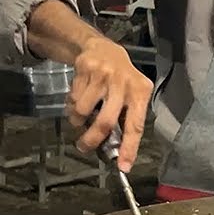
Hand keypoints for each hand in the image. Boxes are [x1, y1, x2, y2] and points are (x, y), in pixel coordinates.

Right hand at [66, 37, 152, 172]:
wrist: (103, 48)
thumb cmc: (122, 79)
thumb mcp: (133, 94)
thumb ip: (127, 117)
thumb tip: (118, 148)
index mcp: (140, 94)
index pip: (136, 126)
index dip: (129, 148)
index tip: (123, 166)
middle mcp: (123, 84)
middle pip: (105, 122)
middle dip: (92, 140)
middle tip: (84, 147)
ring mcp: (104, 76)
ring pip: (83, 111)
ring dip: (78, 119)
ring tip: (81, 116)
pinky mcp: (85, 69)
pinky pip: (73, 98)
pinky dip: (72, 105)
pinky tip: (79, 98)